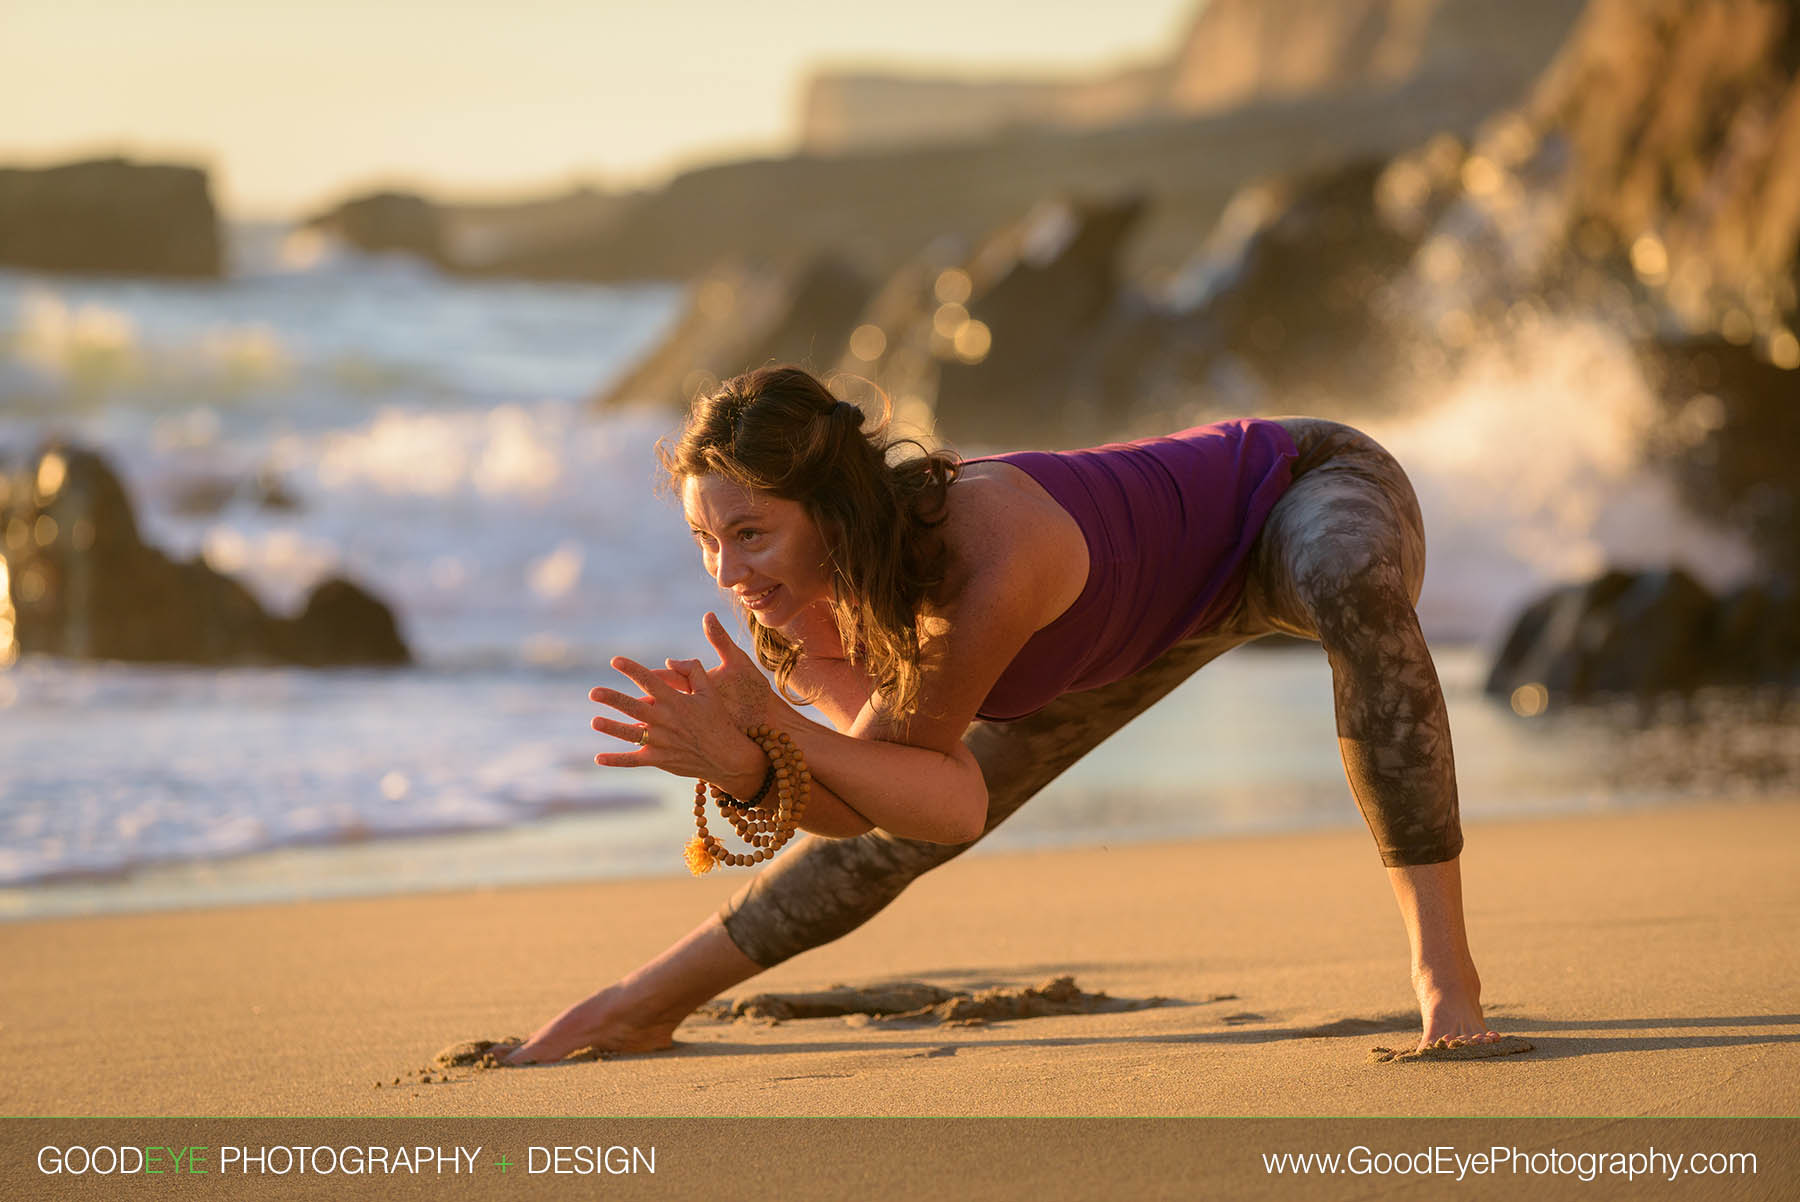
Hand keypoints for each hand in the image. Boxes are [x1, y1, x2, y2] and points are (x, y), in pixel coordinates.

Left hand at [588, 613, 775, 781]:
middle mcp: (665, 720)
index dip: (631, 669)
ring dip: (611, 727)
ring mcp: (660, 742)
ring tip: (594, 721)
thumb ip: (693, 671)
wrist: (728, 757)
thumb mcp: (710, 692)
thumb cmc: (719, 721)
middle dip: (613, 699)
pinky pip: (633, 760)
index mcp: (676, 701)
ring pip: (630, 733)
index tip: (615, 660)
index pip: (649, 681)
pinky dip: (616, 760)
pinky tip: (598, 758)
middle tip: (594, 692)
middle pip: (633, 707)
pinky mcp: (659, 759)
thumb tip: (670, 660)